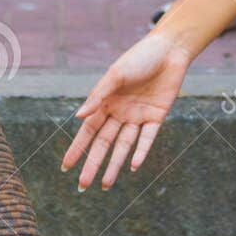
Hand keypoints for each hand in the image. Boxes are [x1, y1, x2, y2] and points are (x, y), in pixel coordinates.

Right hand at [62, 31, 192, 190]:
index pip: (88, 131)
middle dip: (93, 164)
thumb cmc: (139, 58)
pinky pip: (147, 138)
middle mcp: (119, 112)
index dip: (77, 148)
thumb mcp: (116, 75)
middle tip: (83, 185)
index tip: (65, 166)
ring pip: (124, 146)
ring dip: (115, 165)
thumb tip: (78, 117)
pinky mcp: (157, 117)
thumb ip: (98, 96)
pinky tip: (133, 166)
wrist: (169, 49)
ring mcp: (138, 116)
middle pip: (104, 143)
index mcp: (105, 102)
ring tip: (105, 185)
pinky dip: (140, 151)